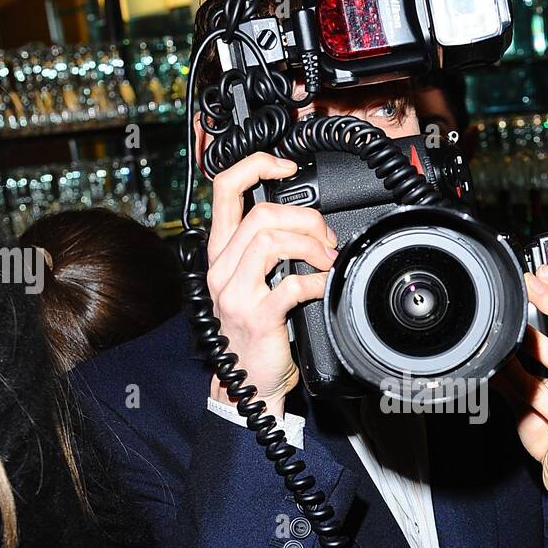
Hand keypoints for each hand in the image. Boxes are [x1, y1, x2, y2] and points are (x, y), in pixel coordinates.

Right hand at [205, 151, 338, 415]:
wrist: (249, 382)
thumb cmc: (257, 331)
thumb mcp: (254, 281)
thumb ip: (268, 249)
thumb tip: (309, 221)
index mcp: (221, 252)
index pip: (224, 188)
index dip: (256, 165)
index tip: (286, 166)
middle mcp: (222, 268)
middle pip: (261, 214)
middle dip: (305, 219)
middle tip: (325, 239)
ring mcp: (235, 292)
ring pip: (271, 241)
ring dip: (311, 246)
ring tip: (326, 262)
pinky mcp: (257, 316)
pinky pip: (291, 284)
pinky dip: (316, 281)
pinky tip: (322, 287)